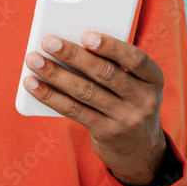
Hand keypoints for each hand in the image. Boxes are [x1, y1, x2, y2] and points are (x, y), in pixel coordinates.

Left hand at [22, 32, 165, 185]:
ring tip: (33, 60)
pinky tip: (33, 84)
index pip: (135, 59)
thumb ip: (114, 64)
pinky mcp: (106, 133)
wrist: (141, 150)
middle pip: (104, 73)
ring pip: (85, 91)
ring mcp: (126, 119)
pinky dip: (50, 96)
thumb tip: (70, 41)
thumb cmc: (130, 101)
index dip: (111, 46)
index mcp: (153, 78)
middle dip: (73, 55)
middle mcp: (144, 99)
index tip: (86, 35)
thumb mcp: (136, 83)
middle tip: (48, 41)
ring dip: (55, 74)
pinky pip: (74, 111)